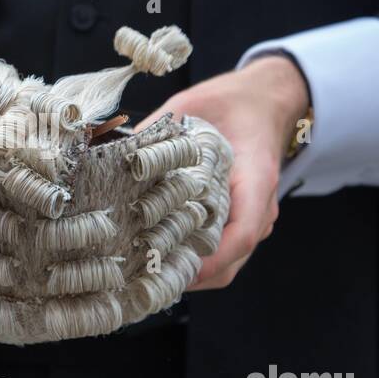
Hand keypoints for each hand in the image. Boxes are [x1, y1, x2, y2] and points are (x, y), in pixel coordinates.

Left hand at [138, 55, 308, 289]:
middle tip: (145, 278)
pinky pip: (223, 250)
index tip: (171, 266)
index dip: (209, 260)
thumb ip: (158, 133)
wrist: (264, 99)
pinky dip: (196, 260)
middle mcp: (259, 205)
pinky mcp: (243, 219)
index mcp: (256, 177)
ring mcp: (254, 216)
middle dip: (189, 276)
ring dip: (191, 273)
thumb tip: (114, 152)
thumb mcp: (193, 107)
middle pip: (230, 260)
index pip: (241, 233)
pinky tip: (163, 257)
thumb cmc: (234, 102)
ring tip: (149, 274)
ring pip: (227, 262)